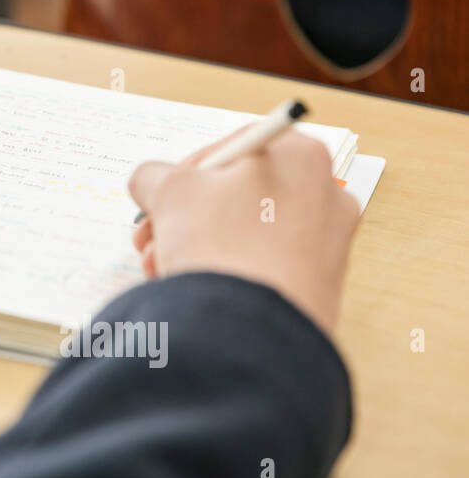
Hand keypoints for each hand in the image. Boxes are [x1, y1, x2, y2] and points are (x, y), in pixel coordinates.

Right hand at [128, 130, 360, 333]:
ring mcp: (327, 246)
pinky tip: (188, 286)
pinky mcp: (316, 288)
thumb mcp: (169, 191)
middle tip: (150, 233)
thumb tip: (150, 182)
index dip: (187, 169)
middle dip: (184, 214)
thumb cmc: (220, 245)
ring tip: (159, 265)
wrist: (252, 332)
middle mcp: (326, 195)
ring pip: (243, 232)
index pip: (235, 146)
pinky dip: (223, 270)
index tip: (162, 193)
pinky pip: (259, 265)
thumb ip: (154, 175)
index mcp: (301, 156)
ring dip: (194, 243)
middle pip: (237, 193)